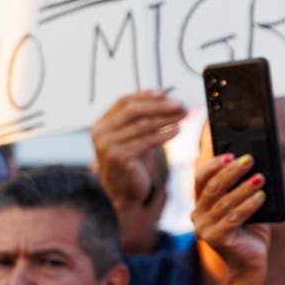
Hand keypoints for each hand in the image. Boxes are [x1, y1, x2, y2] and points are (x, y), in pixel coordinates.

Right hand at [90, 90, 184, 207]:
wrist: (124, 191)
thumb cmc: (131, 162)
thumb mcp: (134, 136)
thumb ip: (143, 119)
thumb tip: (167, 99)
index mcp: (101, 124)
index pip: (123, 102)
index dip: (144, 95)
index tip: (164, 92)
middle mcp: (101, 133)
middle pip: (133, 110)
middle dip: (159, 105)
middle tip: (180, 104)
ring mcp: (108, 145)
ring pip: (143, 125)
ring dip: (167, 119)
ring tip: (183, 116)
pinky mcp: (120, 157)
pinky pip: (147, 141)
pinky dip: (164, 135)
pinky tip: (177, 131)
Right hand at [191, 154, 271, 277]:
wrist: (250, 262)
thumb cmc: (250, 230)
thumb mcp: (246, 204)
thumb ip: (245, 188)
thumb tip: (255, 166)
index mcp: (200, 204)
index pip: (200, 179)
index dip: (214, 165)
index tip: (232, 154)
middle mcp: (197, 215)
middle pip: (212, 188)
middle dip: (232, 172)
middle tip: (250, 160)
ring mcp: (204, 228)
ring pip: (224, 202)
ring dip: (244, 187)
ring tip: (261, 177)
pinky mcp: (216, 239)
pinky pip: (233, 218)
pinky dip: (248, 205)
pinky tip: (261, 196)